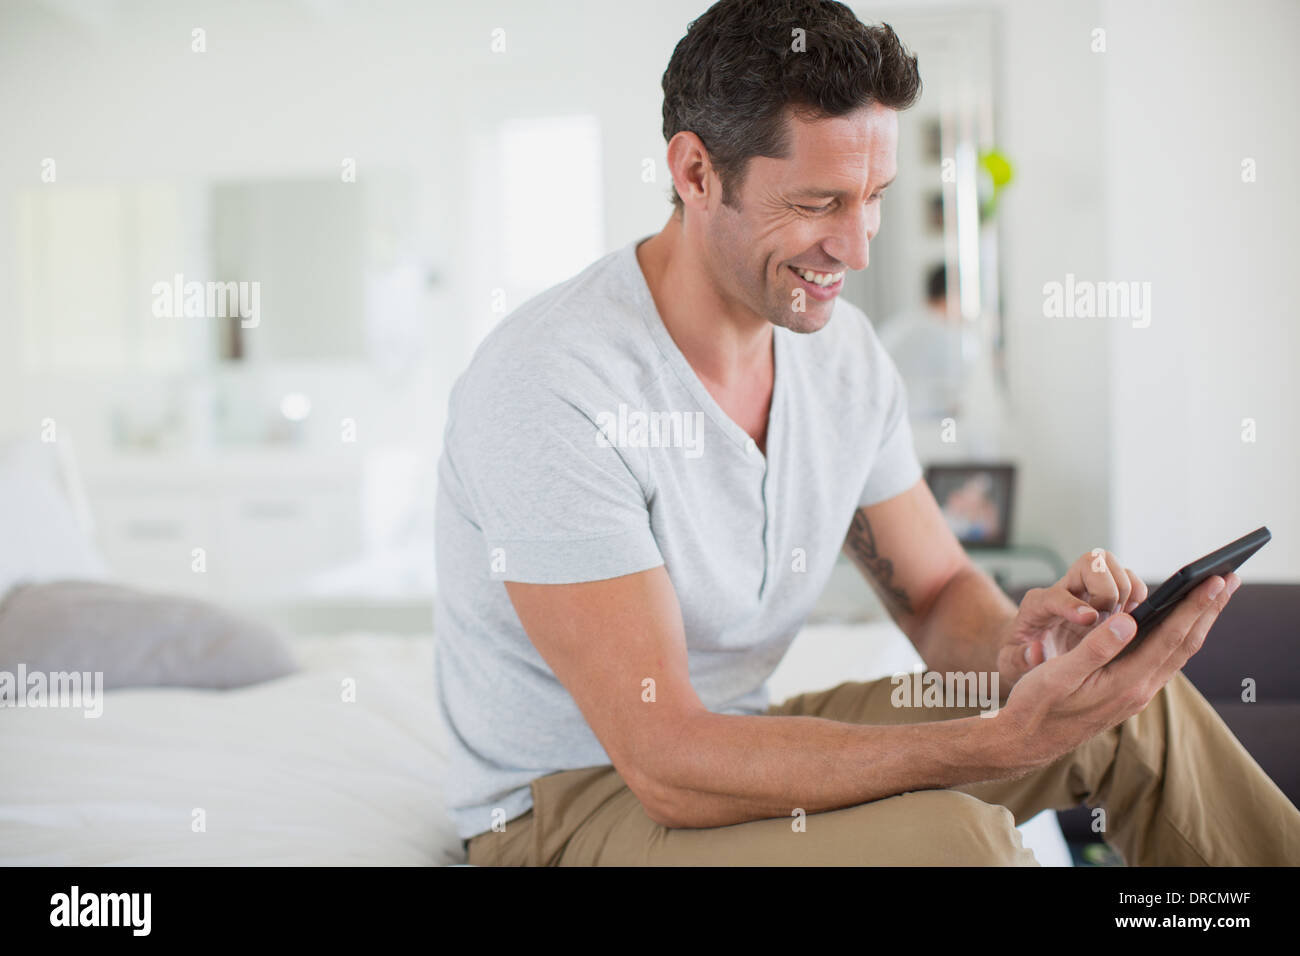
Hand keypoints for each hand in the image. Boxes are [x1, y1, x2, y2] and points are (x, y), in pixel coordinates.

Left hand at [996, 549, 1147, 688]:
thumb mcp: (1011, 661)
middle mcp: (1064, 588)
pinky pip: (1129, 580)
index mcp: (1037, 604)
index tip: (1090, 620)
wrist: (1029, 645)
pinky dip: (1138, 597)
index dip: (1073, 605)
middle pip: (1091, 564)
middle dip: (1107, 592)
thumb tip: (1036, 652)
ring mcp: (1087, 589)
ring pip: (1113, 567)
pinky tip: (1129, 621)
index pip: (1055, 594)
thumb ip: (1019, 659)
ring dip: (1125, 594)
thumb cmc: (1021, 653)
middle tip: (1108, 623)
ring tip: (1119, 624)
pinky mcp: (1105, 594)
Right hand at [998, 571, 1239, 771]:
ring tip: (1214, 596)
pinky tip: (1177, 624)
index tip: (1215, 580)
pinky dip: (1178, 635)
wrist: (1027, 742)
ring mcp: (1136, 693)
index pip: (1170, 637)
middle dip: (1209, 610)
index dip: (1194, 606)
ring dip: (1199, 622)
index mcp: (1126, 683)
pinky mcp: (1129, 693)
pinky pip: (1164, 659)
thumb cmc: (1036, 706)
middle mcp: (1139, 690)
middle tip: (1231, 578)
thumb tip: (1128, 620)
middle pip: (1185, 643)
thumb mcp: (1058, 674)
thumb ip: (1095, 648)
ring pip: (1178, 652)